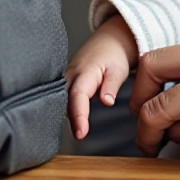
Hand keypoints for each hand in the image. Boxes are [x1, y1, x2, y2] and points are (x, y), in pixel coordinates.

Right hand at [65, 18, 139, 139]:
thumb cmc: (113, 57)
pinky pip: (63, 99)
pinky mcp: (66, 84)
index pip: (78, 96)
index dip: (78, 115)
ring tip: (76, 133)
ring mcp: (66, 80)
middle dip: (71, 119)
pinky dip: (66, 111)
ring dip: (68, 116)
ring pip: (62, 101)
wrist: (108, 43)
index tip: (81, 133)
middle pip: (66, 101)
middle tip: (79, 136)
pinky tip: (71, 124)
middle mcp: (70, 76)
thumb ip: (111, 85)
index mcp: (84, 72)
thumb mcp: (118, 69)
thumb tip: (107, 102)